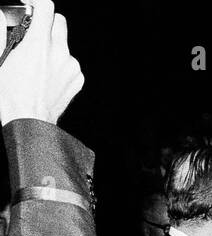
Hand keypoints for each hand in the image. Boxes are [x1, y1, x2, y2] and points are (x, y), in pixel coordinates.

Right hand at [0, 1, 82, 124]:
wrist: (29, 122)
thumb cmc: (11, 95)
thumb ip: (1, 33)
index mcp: (39, 45)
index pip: (47, 8)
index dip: (37, 2)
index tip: (30, 4)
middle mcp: (60, 53)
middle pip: (60, 22)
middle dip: (47, 22)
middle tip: (33, 32)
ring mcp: (71, 67)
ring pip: (65, 45)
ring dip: (53, 46)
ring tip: (37, 62)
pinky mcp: (78, 79)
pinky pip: (70, 63)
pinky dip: (60, 63)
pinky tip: (47, 75)